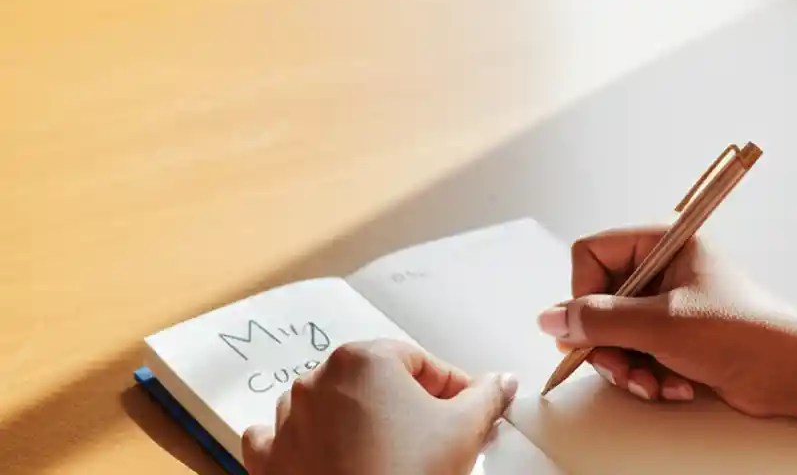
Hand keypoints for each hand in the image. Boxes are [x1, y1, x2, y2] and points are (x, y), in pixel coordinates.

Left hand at [242, 339, 516, 474]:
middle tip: (434, 439)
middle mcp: (319, 380)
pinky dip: (301, 444)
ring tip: (388, 455)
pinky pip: (280, 437)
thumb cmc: (407, 474)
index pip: (422, 363)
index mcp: (365, 359)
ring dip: (356, 423)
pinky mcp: (270, 458)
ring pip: (329, 406)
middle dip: (406, 407)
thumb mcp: (464, 430)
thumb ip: (486, 396)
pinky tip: (328, 459)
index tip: (468, 412)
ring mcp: (288, 419)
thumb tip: (500, 383)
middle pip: (376, 383)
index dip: (453, 389)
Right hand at [537, 226, 796, 416]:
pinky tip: (674, 387)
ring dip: (630, 366)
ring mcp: (669, 303)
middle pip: (599, 300)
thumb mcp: (662, 325)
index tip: (590, 327)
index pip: (592, 253)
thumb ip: (600, 320)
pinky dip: (650, 375)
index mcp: (664, 242)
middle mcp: (664, 268)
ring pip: (615, 333)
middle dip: (609, 343)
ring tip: (654, 383)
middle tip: (624, 367)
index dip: (583, 293)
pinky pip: (638, 353)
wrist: (793, 373)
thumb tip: (553, 318)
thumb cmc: (745, 333)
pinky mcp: (677, 336)